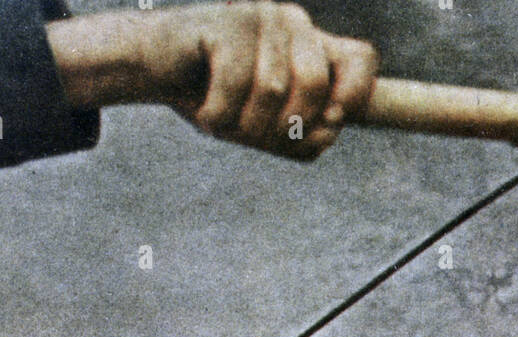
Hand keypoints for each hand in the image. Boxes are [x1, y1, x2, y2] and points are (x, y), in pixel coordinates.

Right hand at [168, 3, 378, 158]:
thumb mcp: (266, 129)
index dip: (355, 98)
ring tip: (223, 125)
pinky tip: (206, 114)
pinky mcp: (227, 21)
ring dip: (244, 126)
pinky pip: (236, 83)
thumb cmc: (215, 97)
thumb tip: (330, 126)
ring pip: (274, 89)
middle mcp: (293, 23)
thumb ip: (305, 136)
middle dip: (283, 128)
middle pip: (315, 84)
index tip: (330, 123)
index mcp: (312, 46)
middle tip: (252, 139)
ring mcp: (261, 16)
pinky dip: (219, 115)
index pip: (362, 61)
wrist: (154, 71)